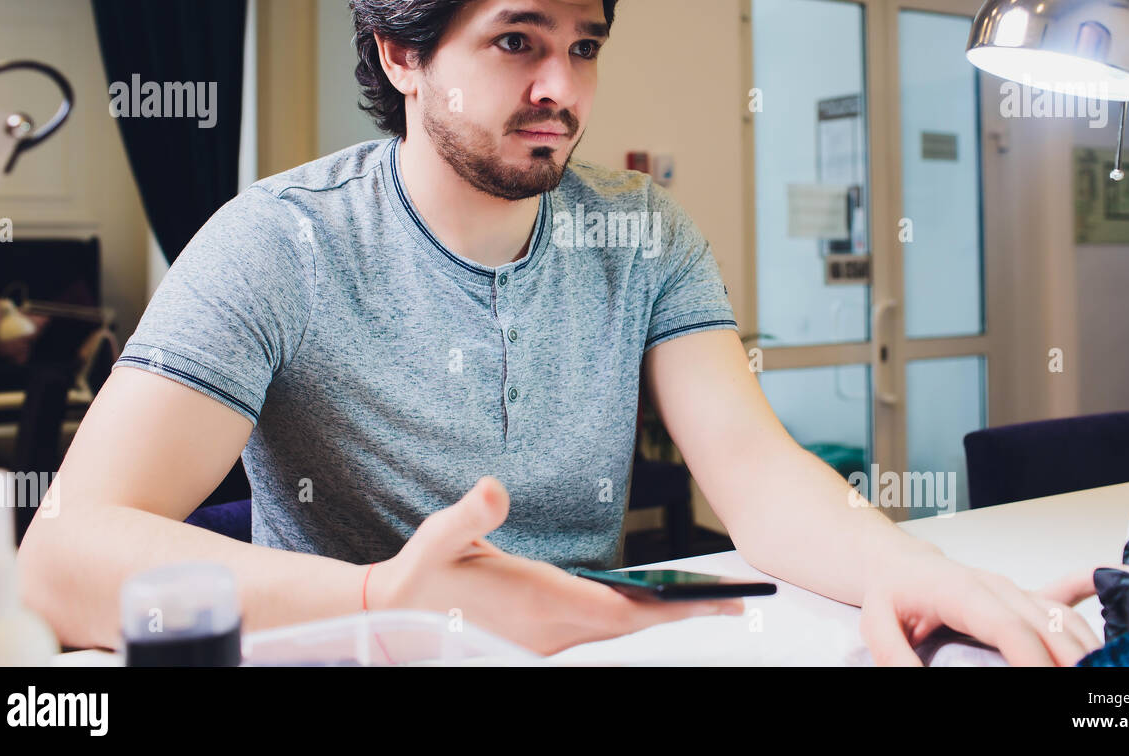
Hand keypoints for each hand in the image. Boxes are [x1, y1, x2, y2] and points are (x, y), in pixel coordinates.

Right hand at [366, 476, 744, 655]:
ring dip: (659, 617)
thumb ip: (470, 513)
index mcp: (535, 603)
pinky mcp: (540, 639)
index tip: (709, 603)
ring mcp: (546, 641)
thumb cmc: (422, 575)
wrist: (394, 618)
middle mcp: (549, 630)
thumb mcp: (440, 536)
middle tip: (734, 602)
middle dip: (681, 613)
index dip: (667, 607)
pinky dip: (630, 620)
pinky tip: (645, 604)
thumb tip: (495, 488)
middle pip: (631, 626)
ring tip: (702, 600)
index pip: (617, 611)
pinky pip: (598, 632)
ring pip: (617, 632)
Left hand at [859, 548, 1128, 665]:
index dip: (1036, 661)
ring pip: (1065, 619)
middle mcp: (998, 587)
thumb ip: (897, 659)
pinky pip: (1068, 594)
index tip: (1052, 686)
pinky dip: (1097, 587)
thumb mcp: (878, 627)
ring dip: (1089, 651)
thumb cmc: (892, 593)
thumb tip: (916, 682)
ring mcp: (1016, 590)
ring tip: (1107, 675)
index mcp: (965, 592)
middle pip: (1048, 629)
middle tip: (1089, 696)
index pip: (1011, 629)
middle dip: (1072, 665)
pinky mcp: (1025, 596)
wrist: (898, 563)